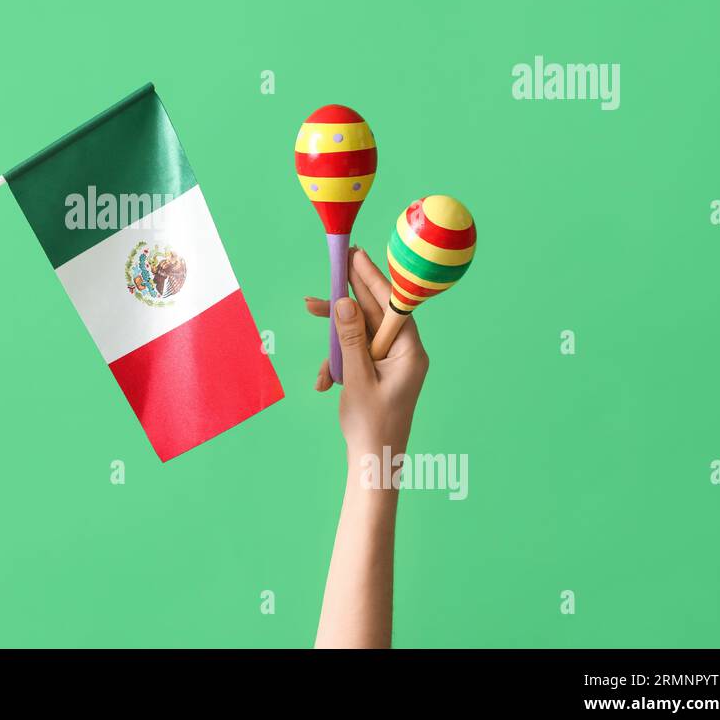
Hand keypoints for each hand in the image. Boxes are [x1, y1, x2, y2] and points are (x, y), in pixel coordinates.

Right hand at [305, 247, 428, 458]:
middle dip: (350, 294)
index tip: (355, 257)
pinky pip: (355, 353)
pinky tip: (322, 381)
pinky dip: (336, 360)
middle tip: (335, 265)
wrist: (374, 462)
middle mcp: (404, 353)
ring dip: (334, 334)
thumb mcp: (356, 378)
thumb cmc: (371, 425)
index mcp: (410, 352)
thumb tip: (345, 302)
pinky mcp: (377, 372)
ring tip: (309, 309)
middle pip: (376, 313)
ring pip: (360, 331)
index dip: (372, 279)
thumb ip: (350, 338)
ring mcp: (390, 363)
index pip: (392, 305)